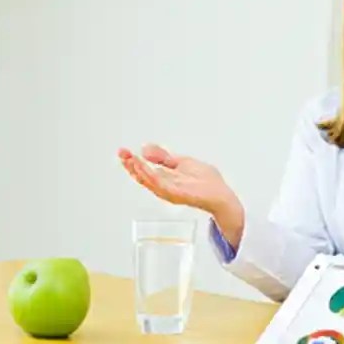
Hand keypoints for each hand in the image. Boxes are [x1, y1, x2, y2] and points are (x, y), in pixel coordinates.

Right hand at [117, 144, 244, 244]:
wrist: (221, 193)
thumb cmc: (206, 182)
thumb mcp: (180, 162)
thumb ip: (163, 157)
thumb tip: (145, 149)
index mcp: (164, 180)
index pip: (143, 171)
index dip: (131, 161)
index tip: (123, 152)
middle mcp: (164, 187)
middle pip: (141, 177)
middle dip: (130, 165)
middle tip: (123, 154)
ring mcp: (169, 192)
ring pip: (148, 181)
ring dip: (138, 170)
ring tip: (130, 159)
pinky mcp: (177, 194)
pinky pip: (160, 185)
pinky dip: (151, 176)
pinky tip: (145, 167)